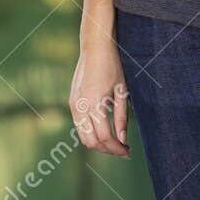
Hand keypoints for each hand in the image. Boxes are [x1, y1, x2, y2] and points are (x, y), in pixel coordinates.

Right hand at [70, 42, 129, 156]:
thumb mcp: (122, 92)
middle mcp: (80, 106)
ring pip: (83, 136)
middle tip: (123, 150)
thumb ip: (121, 118)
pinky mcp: (72, 102)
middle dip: (108, 150)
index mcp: (95, 103)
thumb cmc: (112, 66)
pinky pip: (80, 126)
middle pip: (91, 141)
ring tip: (115, 142)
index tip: (128, 152)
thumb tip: (123, 140)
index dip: (117, 148)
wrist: (94, 47)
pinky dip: (91, 134)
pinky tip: (105, 130)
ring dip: (99, 143)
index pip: (105, 137)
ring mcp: (73, 104)